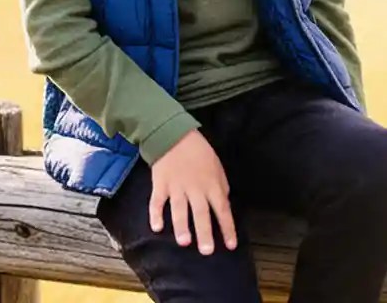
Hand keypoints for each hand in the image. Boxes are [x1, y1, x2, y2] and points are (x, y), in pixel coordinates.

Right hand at [148, 130, 236, 254]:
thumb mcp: (217, 167)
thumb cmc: (199, 152)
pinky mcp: (160, 184)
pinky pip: (157, 201)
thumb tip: (224, 205)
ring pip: (179, 209)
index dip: (227, 228)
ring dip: (182, 226)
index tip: (231, 245)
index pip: (222, 209)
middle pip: (201, 213)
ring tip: (184, 242)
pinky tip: (156, 227)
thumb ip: (221, 187)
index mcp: (212, 184)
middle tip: (207, 251)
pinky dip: (155, 214)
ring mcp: (176, 187)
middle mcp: (195, 188)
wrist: (174, 134)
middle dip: (204, 232)